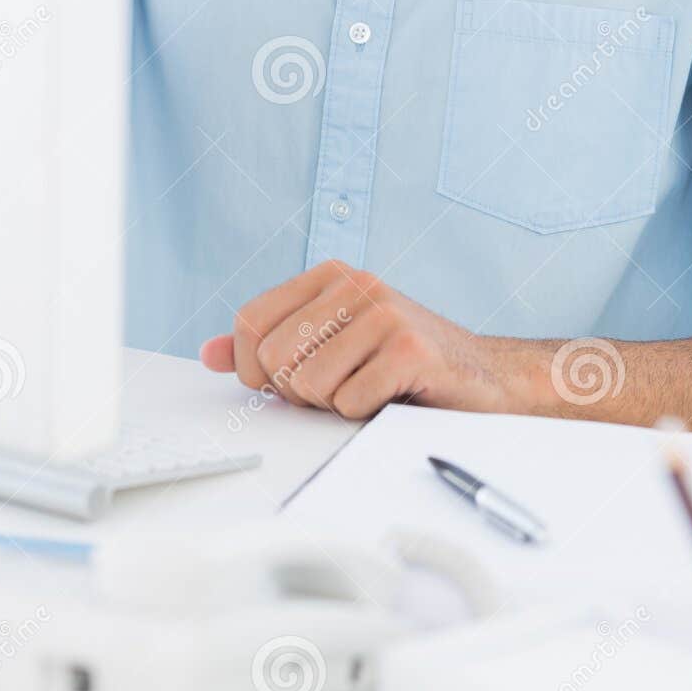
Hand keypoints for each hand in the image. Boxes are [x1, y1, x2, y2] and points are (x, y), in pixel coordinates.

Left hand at [199, 259, 533, 419]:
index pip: (250, 323)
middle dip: (299, 392)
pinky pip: (348, 403)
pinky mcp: (410, 349)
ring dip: (335, 404)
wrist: (482, 379)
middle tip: (341, 385)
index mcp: (329, 276)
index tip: (288, 379)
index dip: (257, 369)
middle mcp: (356, 283)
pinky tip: (392, 397)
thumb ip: (269, 346)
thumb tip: (209, 354)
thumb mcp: (329, 345)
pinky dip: (364, 415)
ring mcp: (385, 313)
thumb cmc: (399, 364)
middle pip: (274, 358)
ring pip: (308, 385)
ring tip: (368, 388)